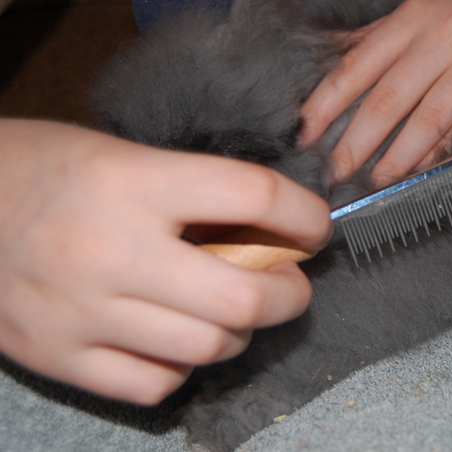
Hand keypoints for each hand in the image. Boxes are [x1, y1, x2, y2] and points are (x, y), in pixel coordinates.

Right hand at [0, 120, 330, 404]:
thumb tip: (270, 232)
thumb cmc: (46, 169)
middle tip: (292, 283)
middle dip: (289, 293)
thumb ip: (193, 194)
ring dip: (242, 331)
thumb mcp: (123, 156)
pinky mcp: (55, 356)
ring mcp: (80, 312)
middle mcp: (109, 249)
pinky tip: (176, 341)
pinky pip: (153, 384)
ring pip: (205, 347)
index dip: (304, 214)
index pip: (251, 195)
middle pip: (241, 295)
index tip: (316, 227)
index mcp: (131, 181)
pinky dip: (181, 367)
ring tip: (237, 311)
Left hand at [300, 0, 451, 185]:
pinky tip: (424, 169)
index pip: (356, 65)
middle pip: (385, 98)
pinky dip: (443, 150)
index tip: (303, 134)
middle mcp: (440, 35)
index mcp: (414, 15)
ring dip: (396, 157)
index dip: (325, 103)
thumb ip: (381, 34)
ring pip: (426, 118)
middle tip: (332, 175)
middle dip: (354, 143)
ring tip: (375, 182)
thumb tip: (331, 53)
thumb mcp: (431, 4)